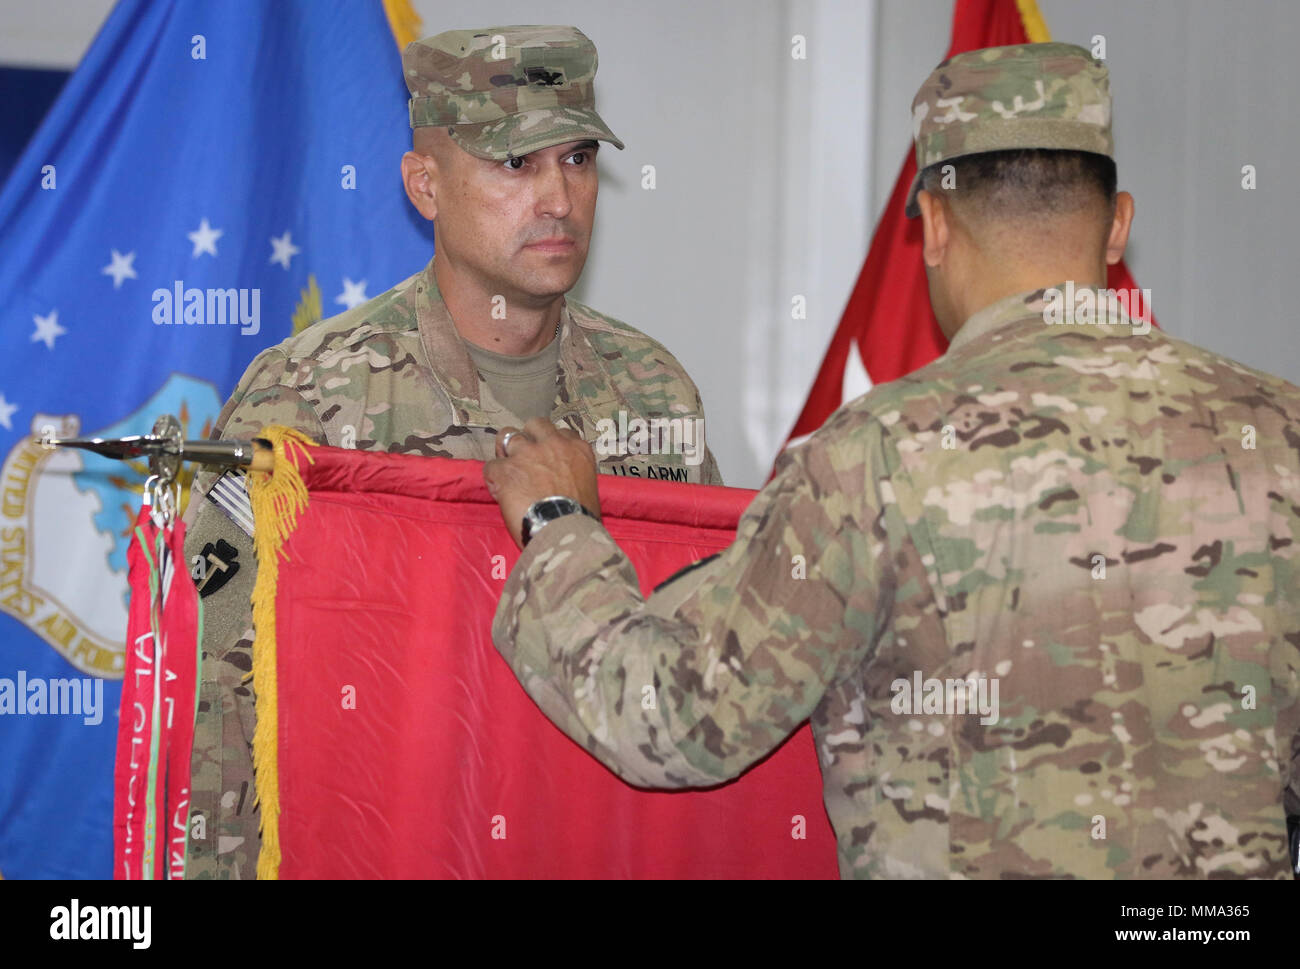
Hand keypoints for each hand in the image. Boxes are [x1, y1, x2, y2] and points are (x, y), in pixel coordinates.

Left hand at [483, 417, 601, 547]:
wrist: (566, 533)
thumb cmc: (581, 519)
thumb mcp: (588, 489)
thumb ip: (574, 475)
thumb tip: (563, 484)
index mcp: (577, 449)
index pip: (562, 433)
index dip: (551, 444)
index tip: (548, 458)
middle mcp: (553, 444)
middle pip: (535, 424)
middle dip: (529, 437)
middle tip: (525, 456)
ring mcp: (526, 454)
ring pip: (507, 435)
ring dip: (506, 451)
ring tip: (507, 470)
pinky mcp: (505, 470)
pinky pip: (491, 466)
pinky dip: (494, 479)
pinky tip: (499, 492)